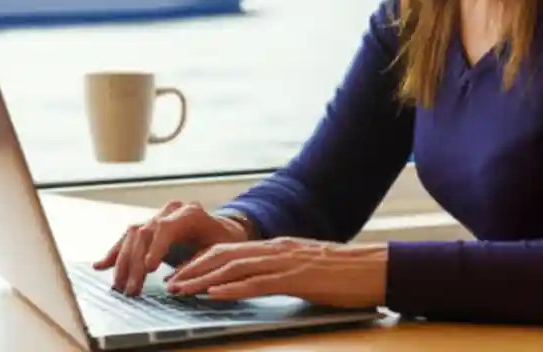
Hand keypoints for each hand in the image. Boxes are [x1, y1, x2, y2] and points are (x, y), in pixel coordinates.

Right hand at [93, 200, 249, 295]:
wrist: (224, 231)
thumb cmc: (225, 243)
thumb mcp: (219, 252)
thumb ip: (197, 262)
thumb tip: (173, 282)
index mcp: (189, 213)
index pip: (166, 228)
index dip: (156, 248)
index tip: (148, 269)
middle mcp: (170, 211)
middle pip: (145, 233)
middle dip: (135, 263)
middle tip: (131, 291)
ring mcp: (157, 216)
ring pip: (132, 235)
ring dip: (123, 262)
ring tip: (118, 286)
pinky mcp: (148, 227)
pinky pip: (127, 238)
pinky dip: (115, 253)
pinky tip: (100, 266)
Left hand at [164, 237, 387, 308]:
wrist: (374, 268)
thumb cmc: (343, 274)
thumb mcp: (304, 270)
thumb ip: (280, 273)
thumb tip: (257, 283)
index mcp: (276, 247)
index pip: (229, 250)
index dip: (201, 261)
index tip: (179, 274)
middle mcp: (275, 250)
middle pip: (224, 254)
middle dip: (193, 268)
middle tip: (169, 283)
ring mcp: (285, 262)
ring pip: (234, 267)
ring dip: (203, 279)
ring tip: (181, 290)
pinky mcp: (296, 278)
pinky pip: (258, 283)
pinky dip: (233, 288)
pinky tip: (215, 294)